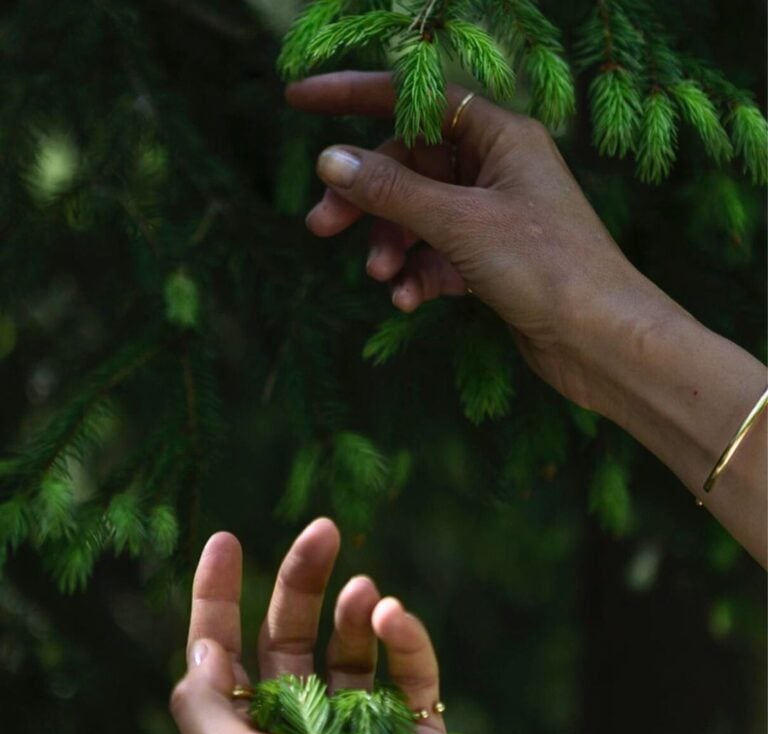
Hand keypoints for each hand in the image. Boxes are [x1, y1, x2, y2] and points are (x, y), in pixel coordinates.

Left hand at [170, 518, 514, 733]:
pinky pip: (412, 671)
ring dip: (355, 610)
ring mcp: (365, 729)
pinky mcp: (422, 733)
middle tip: (323, 530)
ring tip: (364, 593)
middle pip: (294, 637)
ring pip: (355, 648)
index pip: (225, 653)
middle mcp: (304, 730)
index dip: (217, 596)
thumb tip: (202, 646)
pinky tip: (396, 618)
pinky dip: (405, 639)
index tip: (226, 539)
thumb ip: (204, 706)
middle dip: (303, 581)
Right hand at [286, 70, 653, 410]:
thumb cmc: (547, 268)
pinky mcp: (494, 263)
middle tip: (320, 226)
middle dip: (366, 197)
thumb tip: (330, 160)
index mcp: (501, 136)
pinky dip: (419, 275)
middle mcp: (498, 169)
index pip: (416, 97)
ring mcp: (496, 218)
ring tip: (379, 276)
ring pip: (421, 216)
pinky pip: (439, 257)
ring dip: (392, 244)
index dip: (353, 96)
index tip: (299, 101)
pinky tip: (407, 301)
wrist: (602, 341)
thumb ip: (392, 190)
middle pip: (410, 165)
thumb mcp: (460, 223)